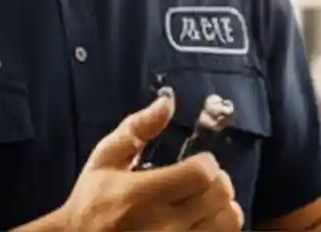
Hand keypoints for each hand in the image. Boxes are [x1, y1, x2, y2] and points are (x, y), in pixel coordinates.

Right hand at [59, 93, 243, 230]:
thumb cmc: (92, 202)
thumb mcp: (105, 159)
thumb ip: (136, 128)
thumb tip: (168, 100)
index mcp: (141, 196)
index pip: (202, 174)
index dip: (207, 163)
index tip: (197, 163)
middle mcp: (162, 226)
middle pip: (221, 197)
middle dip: (217, 182)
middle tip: (202, 182)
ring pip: (227, 222)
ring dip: (222, 208)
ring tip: (205, 204)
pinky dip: (216, 227)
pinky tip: (200, 222)